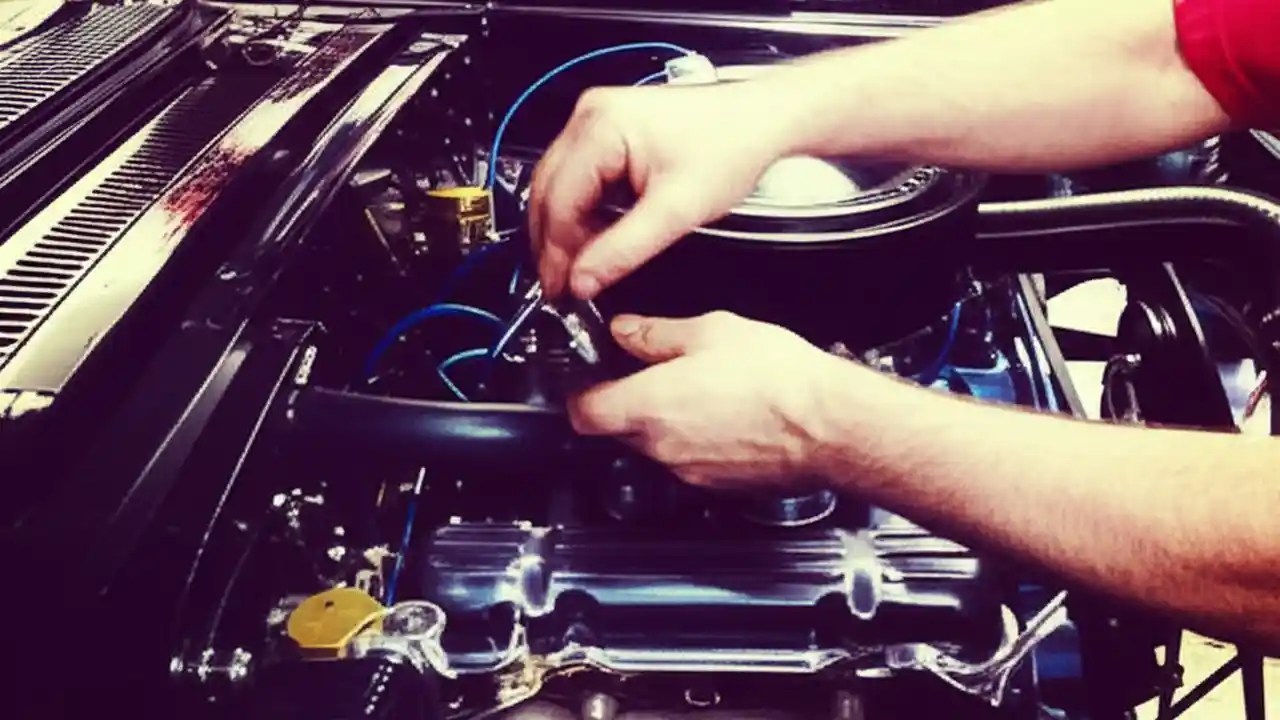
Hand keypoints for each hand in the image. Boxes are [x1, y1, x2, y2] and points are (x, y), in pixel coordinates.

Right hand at [529, 82, 793, 300]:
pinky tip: (592, 240)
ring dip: (564, 230)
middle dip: (552, 243)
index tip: (561, 289)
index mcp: (602, 127)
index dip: (556, 252)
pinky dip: (580, 212)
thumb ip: (624, 250)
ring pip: (558, 186)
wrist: (761, 121)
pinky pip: (577, 177)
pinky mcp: (608, 130)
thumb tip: (582, 281)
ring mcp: (596, 120)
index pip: (560, 201)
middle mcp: (590, 115)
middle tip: (561, 287)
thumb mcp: (677, 211)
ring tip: (576, 270)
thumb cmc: (730, 149)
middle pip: (548, 191)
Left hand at [568, 311, 841, 488]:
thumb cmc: (779, 378)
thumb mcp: (711, 331)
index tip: (592, 374)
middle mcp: (662, 447)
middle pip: (616, 430)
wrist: (832, 425)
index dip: (581, 393)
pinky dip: (695, 440)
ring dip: (664, 422)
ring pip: (655, 446)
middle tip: (651, 372)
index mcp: (649, 406)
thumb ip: (656, 334)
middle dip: (626, 403)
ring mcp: (689, 472)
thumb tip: (627, 332)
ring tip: (700, 390)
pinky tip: (724, 414)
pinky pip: (689, 461)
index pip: (583, 412)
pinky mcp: (718, 485)